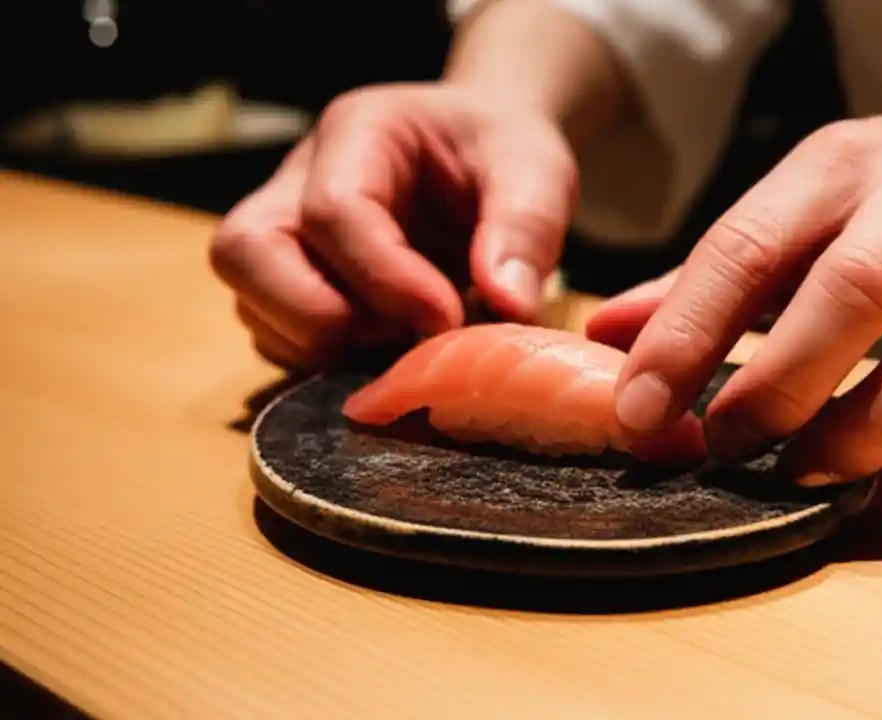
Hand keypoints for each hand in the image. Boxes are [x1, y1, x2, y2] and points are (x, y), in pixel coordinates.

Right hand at [210, 83, 576, 369]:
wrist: (486, 156)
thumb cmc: (501, 153)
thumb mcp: (536, 170)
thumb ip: (526, 229)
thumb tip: (508, 306)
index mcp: (357, 133)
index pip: (332, 210)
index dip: (386, 279)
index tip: (447, 318)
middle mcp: (297, 181)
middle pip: (245, 251)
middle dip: (321, 315)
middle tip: (405, 337)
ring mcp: (284, 236)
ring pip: (252, 304)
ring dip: (324, 345)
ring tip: (404, 344)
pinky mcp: (291, 287)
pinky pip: (276, 338)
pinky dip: (326, 363)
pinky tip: (390, 355)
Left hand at [590, 109, 881, 498]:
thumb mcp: (801, 204)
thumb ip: (708, 274)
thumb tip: (606, 338)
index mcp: (840, 167)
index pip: (748, 247)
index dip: (684, 336)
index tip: (637, 411)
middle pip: (855, 294)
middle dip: (779, 387)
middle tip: (728, 444)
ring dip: (872, 428)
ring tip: (811, 469)